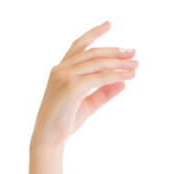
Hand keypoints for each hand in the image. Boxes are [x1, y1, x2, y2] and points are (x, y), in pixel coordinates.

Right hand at [32, 21, 137, 148]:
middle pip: (92, 53)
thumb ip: (104, 92)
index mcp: (61, 69)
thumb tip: (123, 82)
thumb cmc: (65, 122)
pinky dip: (115, 76)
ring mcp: (64, 76)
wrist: (49, 138)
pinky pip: (99, 78)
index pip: (79, 46)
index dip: (94, 33)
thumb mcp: (88, 104)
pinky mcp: (71, 87)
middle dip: (114, 51)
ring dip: (118, 62)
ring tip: (135, 64)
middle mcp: (61, 69)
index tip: (109, 24)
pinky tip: (127, 77)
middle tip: (133, 52)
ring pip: (96, 63)